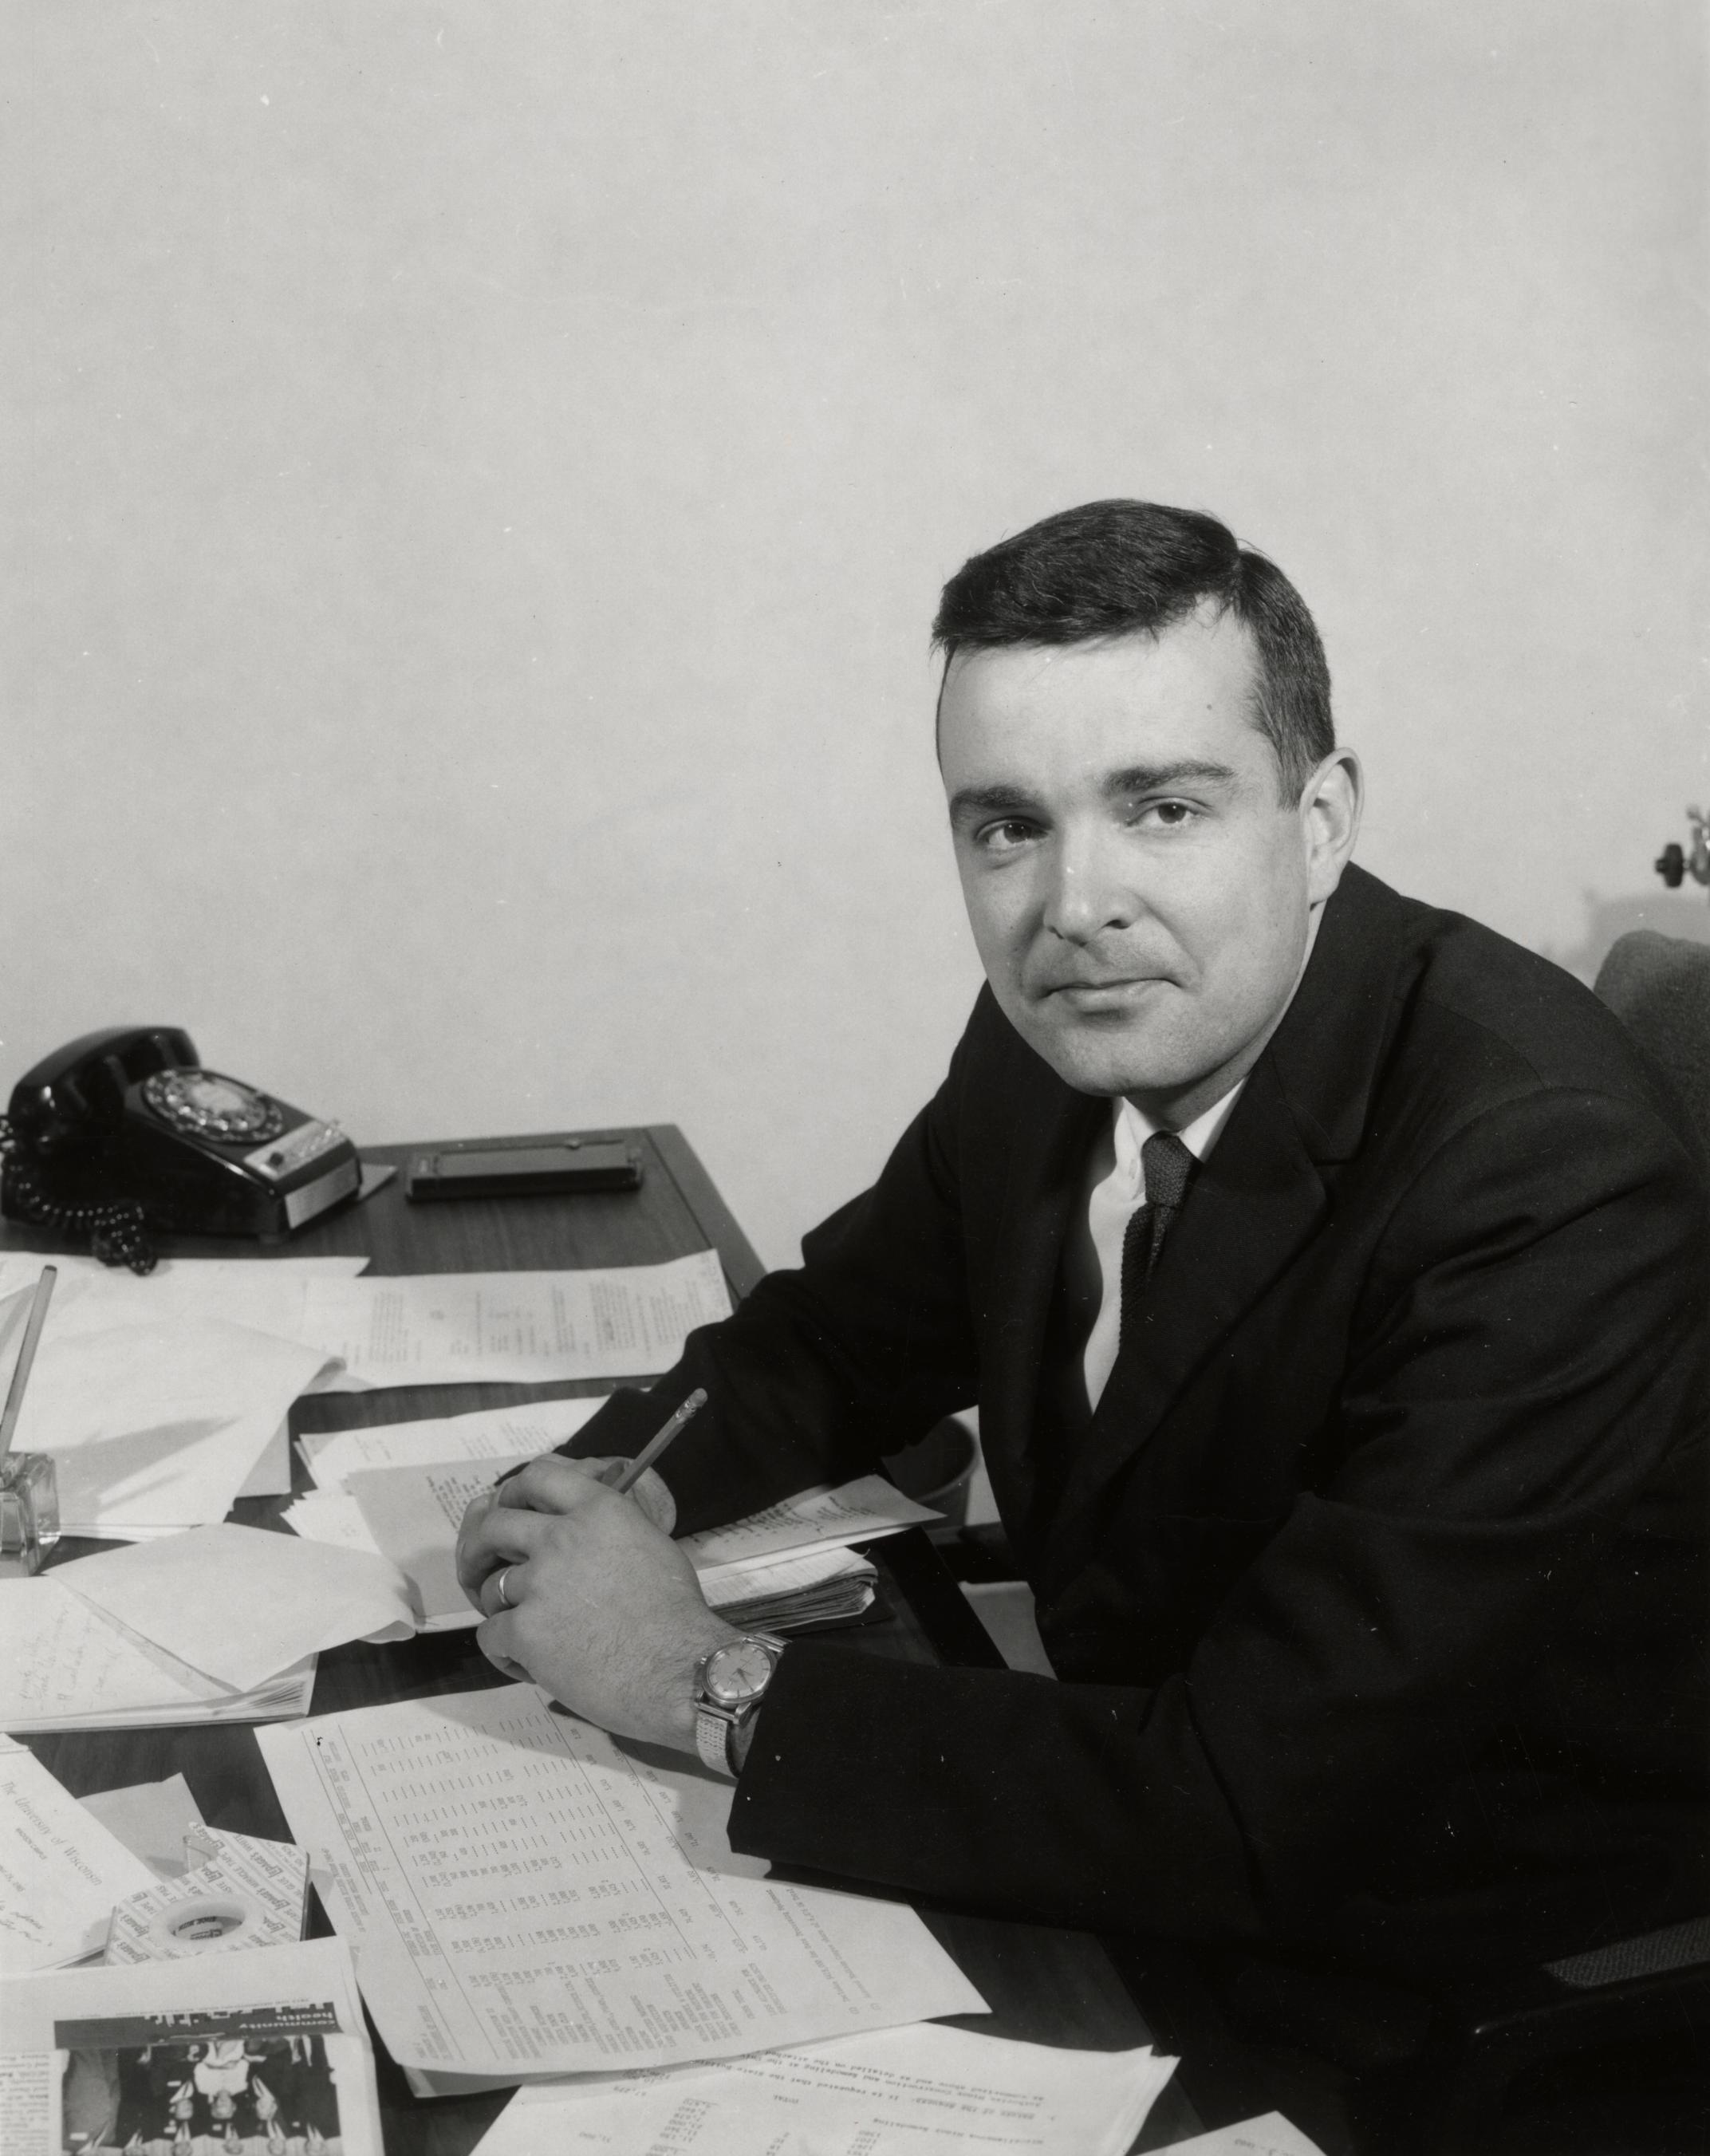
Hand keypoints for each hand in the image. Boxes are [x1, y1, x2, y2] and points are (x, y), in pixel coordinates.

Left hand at [456, 1454, 738, 1751]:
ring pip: (491, 1588)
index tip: (508, 1508)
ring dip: (503, 1610)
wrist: (677, 1670)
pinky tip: (530, 1665)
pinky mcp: (525, 1630)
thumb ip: (612, 1527)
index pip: (539, 1476)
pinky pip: (490, 1634)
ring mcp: (539, 1583)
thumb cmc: (676, 1614)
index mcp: (598, 1511)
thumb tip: (588, 1525)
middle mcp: (562, 1538)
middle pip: (495, 1525)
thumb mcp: (651, 1544)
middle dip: (481, 1546)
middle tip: (485, 1567)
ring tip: (531, 1634)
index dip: (514, 1491)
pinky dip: (505, 1652)